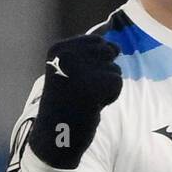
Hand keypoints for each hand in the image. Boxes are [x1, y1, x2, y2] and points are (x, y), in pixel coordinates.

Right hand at [28, 35, 121, 168]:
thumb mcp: (70, 70)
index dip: (95, 62)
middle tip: (83, 91)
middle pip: (108, 51)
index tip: (77, 80)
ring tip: (86, 99)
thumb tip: (112, 33)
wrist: (54, 138)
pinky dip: (110, 96)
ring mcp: (82, 69)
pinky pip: (118, 82)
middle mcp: (68, 54)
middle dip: (104, 72)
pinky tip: (93, 106)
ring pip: (114, 68)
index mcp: (58, 49)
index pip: (96, 41)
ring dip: (106, 86)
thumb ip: (88, 50)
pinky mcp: (96, 84)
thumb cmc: (65, 104)